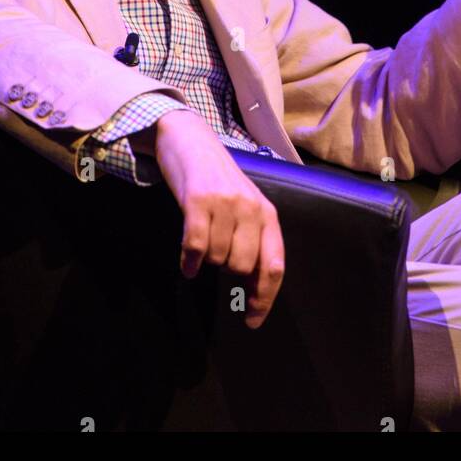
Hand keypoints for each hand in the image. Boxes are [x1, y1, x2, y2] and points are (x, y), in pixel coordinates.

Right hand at [152, 109, 285, 329]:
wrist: (190, 140)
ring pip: (217, 259)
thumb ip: (253, 240)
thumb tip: (254, 289)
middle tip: (215, 252)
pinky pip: (195, 247)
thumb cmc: (219, 180)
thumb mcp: (245, 206)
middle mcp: (251, 208)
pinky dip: (188, 261)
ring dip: (205, 259)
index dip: (264, 299)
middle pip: (242, 268)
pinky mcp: (198, 200)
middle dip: (226, 269)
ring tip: (201, 238)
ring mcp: (225, 203)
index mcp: (268, 213)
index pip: (274, 266)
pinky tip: (186, 262)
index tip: (252, 321)